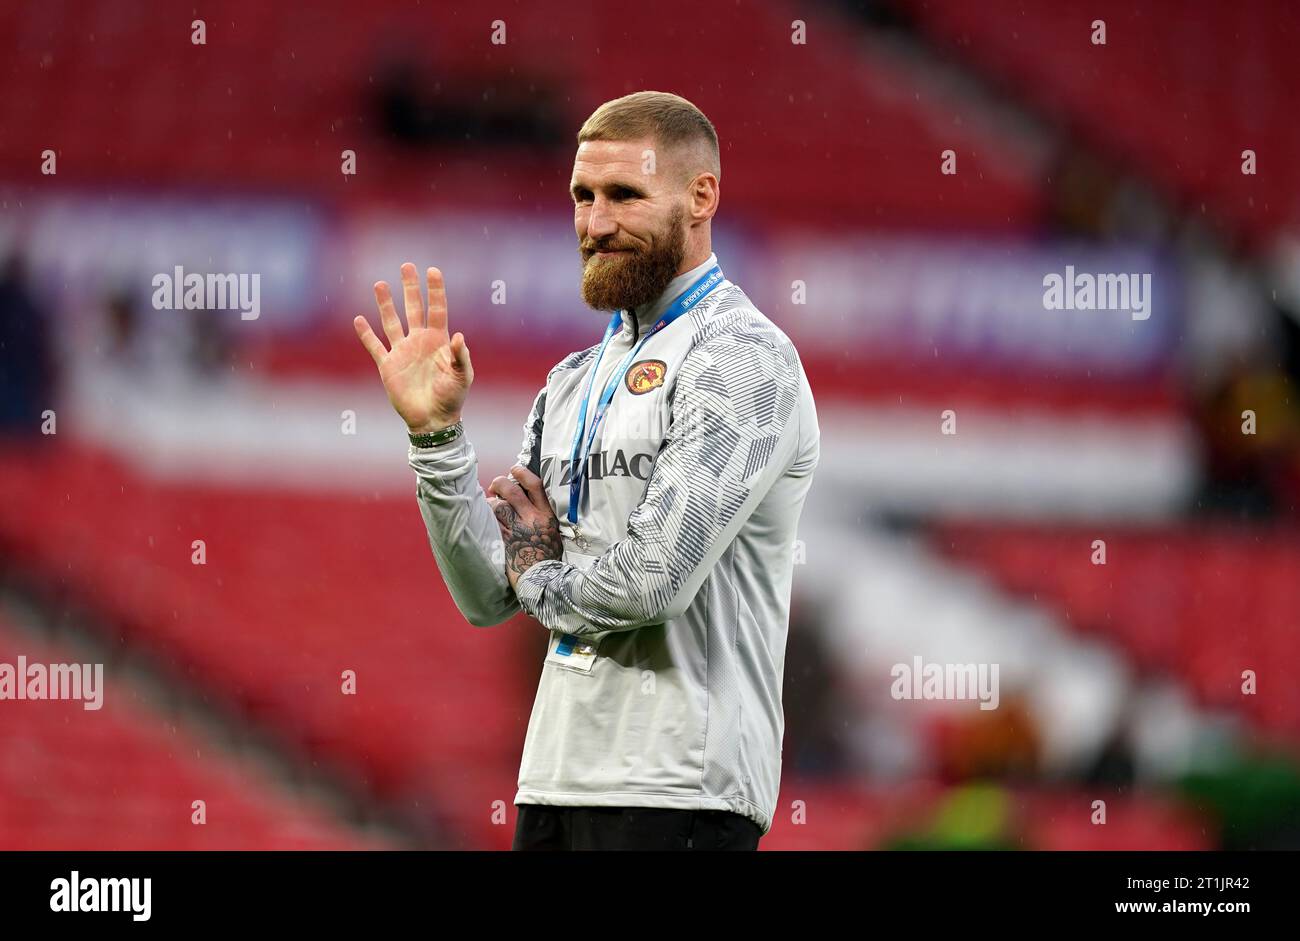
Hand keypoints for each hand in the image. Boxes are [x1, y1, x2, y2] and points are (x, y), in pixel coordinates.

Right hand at [354, 263, 472, 433]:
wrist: (432, 419)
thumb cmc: (452, 398)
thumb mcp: (462, 376)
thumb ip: (460, 356)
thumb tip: (459, 336)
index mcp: (439, 340)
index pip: (437, 309)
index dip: (435, 290)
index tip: (432, 270)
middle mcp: (419, 341)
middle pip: (413, 308)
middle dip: (410, 288)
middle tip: (406, 266)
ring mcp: (403, 352)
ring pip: (391, 322)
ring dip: (386, 304)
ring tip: (379, 284)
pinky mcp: (388, 365)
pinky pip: (375, 346)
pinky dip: (366, 334)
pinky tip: (359, 319)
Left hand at [488, 464, 562, 590]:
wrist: (544, 581)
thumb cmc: (549, 559)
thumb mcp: (553, 533)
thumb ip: (542, 517)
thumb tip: (527, 501)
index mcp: (547, 515)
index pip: (535, 484)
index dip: (522, 473)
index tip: (514, 470)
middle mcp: (532, 518)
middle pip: (511, 490)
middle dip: (499, 483)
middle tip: (495, 487)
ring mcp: (517, 529)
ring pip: (497, 505)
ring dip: (490, 502)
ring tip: (490, 505)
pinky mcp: (505, 541)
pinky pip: (491, 522)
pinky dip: (486, 518)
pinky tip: (484, 519)